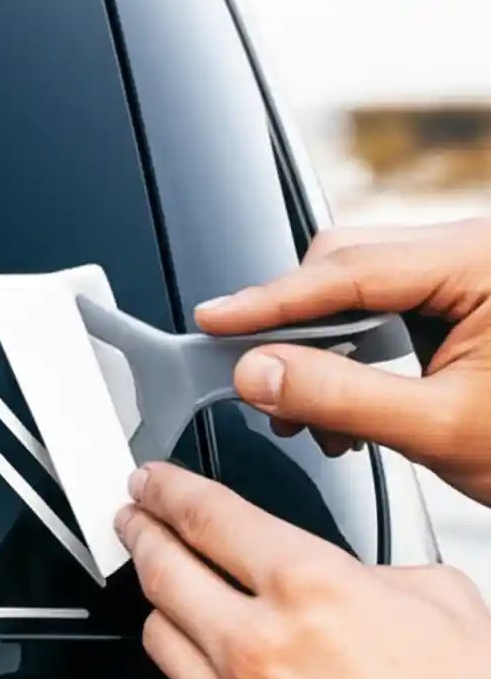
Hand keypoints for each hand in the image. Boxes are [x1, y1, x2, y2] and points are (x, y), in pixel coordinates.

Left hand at [118, 461, 490, 678]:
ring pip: (160, 633)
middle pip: (161, 569)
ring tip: (169, 583)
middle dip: (139, 532)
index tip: (151, 480)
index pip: (207, 515)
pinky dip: (190, 669)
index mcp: (312, 588)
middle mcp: (259, 645)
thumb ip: (375, 569)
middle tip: (133, 516)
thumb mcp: (441, 604)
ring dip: (161, 603)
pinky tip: (207, 657)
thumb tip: (350, 568)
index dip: (167, 489)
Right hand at [194, 218, 490, 505]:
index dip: (271, 300)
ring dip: (325, 347)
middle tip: (263, 382)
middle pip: (347, 265)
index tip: (215, 321)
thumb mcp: (441, 427)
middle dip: (297, 327)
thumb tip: (259, 372)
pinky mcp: (467, 299)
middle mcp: (477, 251)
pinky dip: (356, 353)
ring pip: (361, 287)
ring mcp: (473, 272)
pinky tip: (351, 404)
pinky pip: (388, 307)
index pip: (348, 270)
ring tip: (315, 414)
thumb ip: (340, 394)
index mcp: (483, 261)